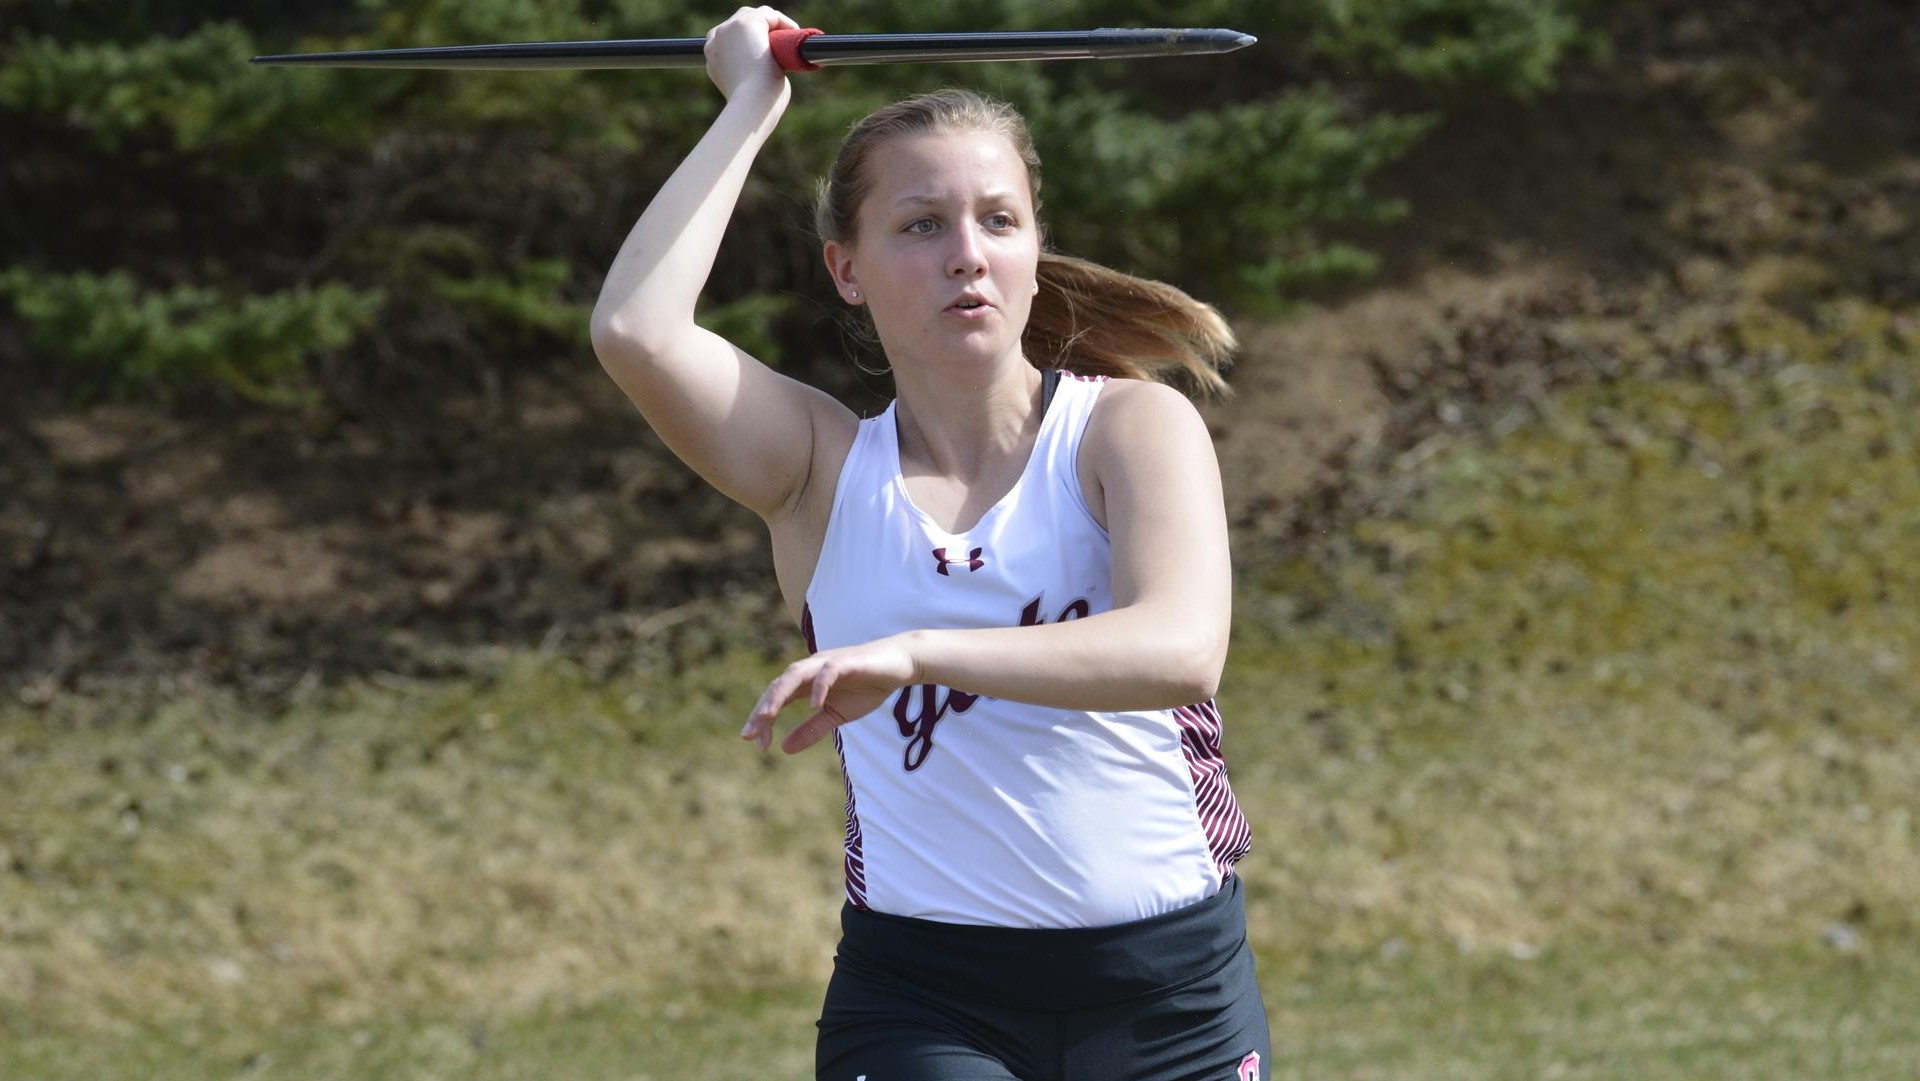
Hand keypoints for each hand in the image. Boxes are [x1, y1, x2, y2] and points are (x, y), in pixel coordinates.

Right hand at [704, 6, 797, 101]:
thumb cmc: (756, 106)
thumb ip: (753, 73)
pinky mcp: (746, 23)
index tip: (772, 56)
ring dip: (773, 26)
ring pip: (754, 16)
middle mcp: (715, 40)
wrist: (751, 105)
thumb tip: (768, 70)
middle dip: (762, 31)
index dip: (753, 44)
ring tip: (788, 44)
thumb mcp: (750, 88)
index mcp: (713, 58)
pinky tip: (793, 37)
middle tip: (781, 48)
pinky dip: (784, 23)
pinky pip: (769, 15)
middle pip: (740, 23)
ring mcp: (728, 29)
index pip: (732, 39)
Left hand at [742, 636, 919, 754]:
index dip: (763, 721)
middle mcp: (810, 670)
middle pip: (778, 686)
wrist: (898, 665)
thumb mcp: (836, 716)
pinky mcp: (847, 661)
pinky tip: (813, 705)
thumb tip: (784, 749)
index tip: (758, 745)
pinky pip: (828, 672)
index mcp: (805, 683)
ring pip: (795, 674)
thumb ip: (811, 730)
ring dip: (779, 694)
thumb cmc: (867, 687)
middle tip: (750, 734)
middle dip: (762, 709)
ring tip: (768, 716)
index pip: (776, 699)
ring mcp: (827, 663)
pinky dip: (818, 686)